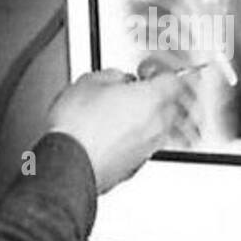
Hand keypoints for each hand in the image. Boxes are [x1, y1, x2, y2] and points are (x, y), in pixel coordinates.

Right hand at [44, 68, 199, 193]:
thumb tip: (117, 79)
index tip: (145, 71)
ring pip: (155, 130)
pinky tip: (110, 136)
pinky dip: (131, 140)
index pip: (172, 80)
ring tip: (117, 114)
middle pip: (168, 107)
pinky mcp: (133, 169)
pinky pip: (140, 148)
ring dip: (142, 120)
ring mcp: (146, 150)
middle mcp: (156, 127)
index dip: (158, 72)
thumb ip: (113, 76)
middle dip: (153, 97)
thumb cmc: (77, 127)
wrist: (68, 164)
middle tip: (133, 91)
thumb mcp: (89, 81)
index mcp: (151, 99)